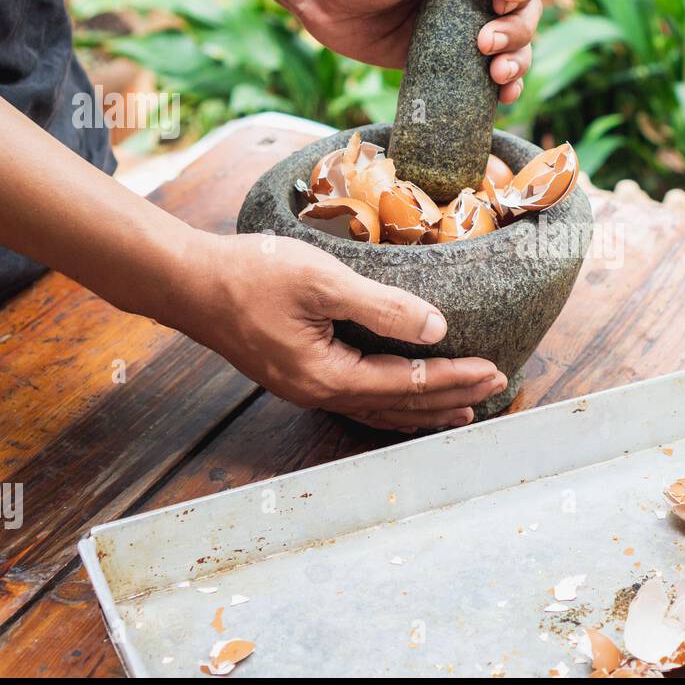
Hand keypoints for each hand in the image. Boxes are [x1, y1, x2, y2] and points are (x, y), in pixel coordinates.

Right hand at [172, 232, 506, 431]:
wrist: (188, 282)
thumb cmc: (250, 274)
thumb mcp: (322, 281)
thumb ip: (382, 307)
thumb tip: (437, 330)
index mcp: (328, 375)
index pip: (407, 385)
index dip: (454, 378)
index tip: (495, 369)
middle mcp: (319, 393)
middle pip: (399, 407)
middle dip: (450, 398)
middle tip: (497, 387)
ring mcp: (306, 388)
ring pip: (379, 410)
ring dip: (424, 409)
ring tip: (464, 408)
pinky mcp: (298, 374)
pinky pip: (359, 399)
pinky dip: (392, 401)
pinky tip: (404, 396)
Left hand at [296, 0, 543, 103]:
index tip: (495, 6)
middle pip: (526, 11)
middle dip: (518, 33)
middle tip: (485, 45)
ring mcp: (462, 26)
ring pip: (515, 47)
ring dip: (518, 63)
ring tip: (497, 75)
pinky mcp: (446, 59)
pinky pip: (486, 77)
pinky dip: (503, 88)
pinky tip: (500, 96)